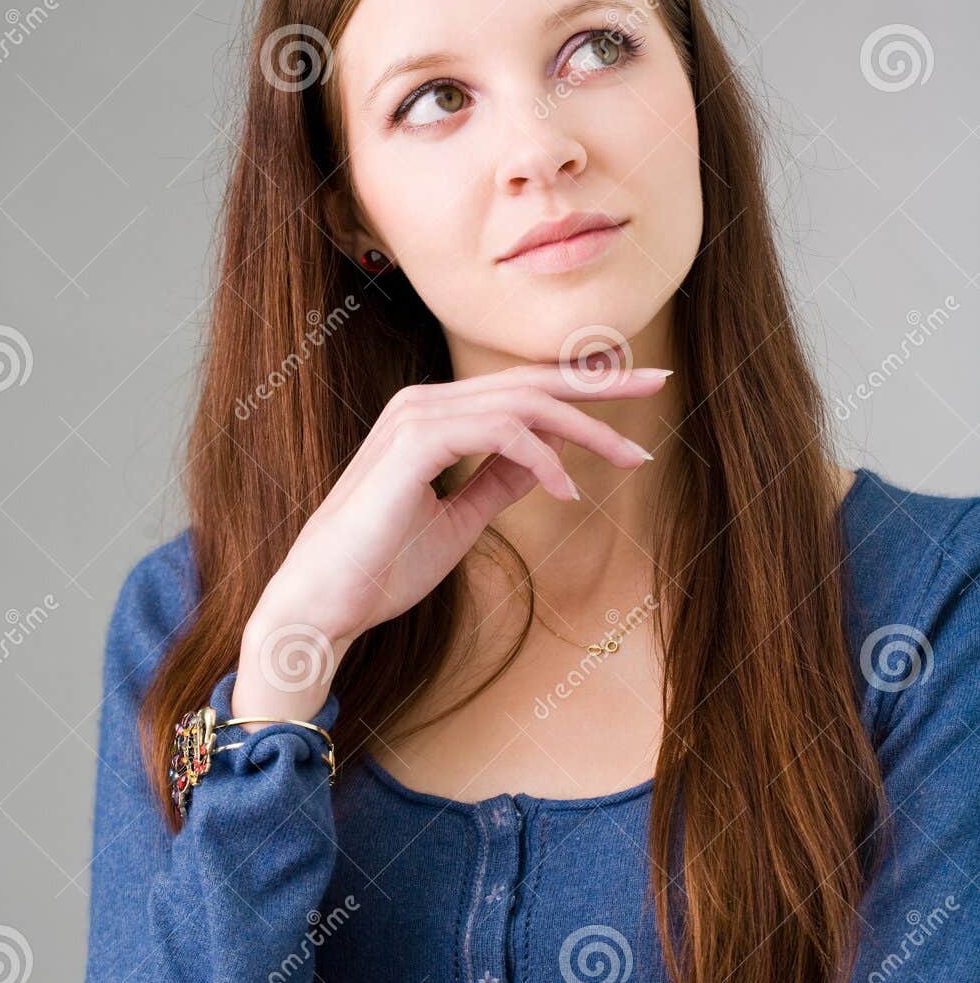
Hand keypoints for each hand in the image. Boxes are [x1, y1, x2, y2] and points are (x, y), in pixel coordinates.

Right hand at [234, 358, 668, 722]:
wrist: (323, 602)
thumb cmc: (381, 568)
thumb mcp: (458, 521)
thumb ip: (497, 483)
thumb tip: (549, 461)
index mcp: (431, 417)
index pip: (521, 389)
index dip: (582, 390)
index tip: (637, 396)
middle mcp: (423, 404)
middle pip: (531, 380)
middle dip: (601, 384)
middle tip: (660, 382)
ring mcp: (417, 418)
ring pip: (524, 402)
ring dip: (587, 427)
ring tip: (632, 455)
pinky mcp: (415, 443)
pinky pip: (500, 433)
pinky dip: (543, 458)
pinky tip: (569, 491)